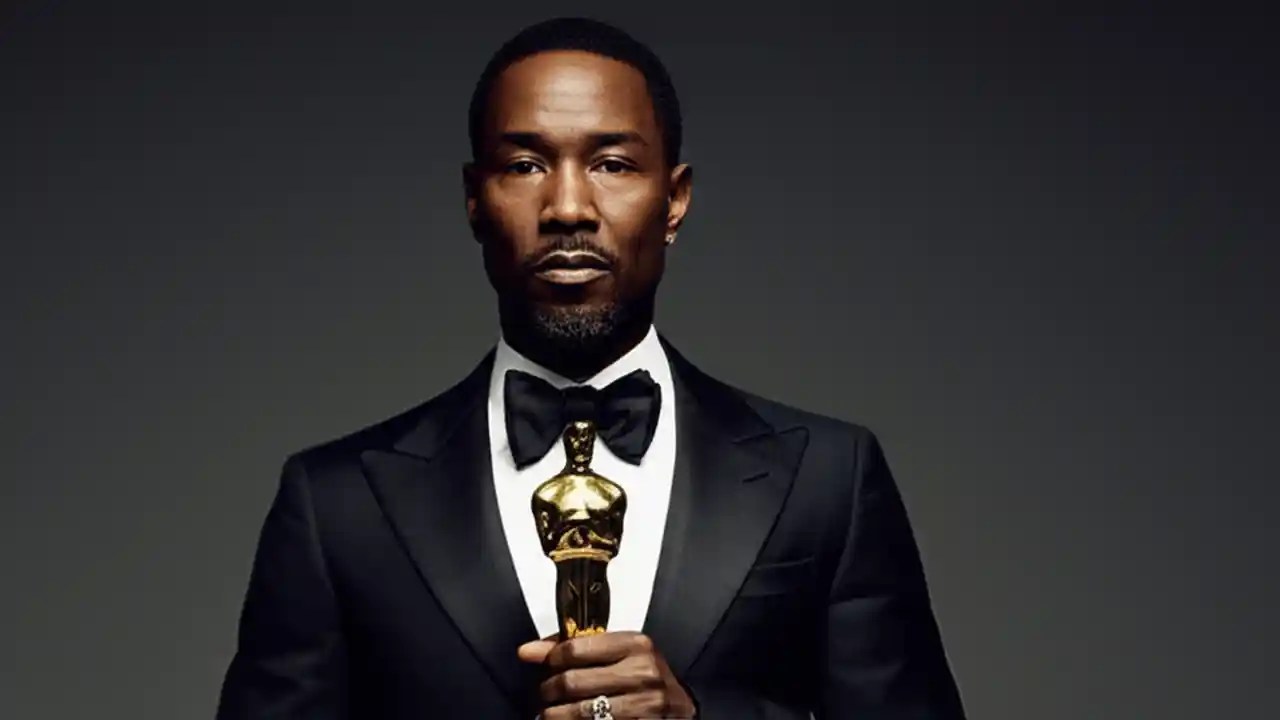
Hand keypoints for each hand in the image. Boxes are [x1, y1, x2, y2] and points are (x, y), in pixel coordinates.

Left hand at [518, 631, 696, 718]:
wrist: (681, 709)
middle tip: (545, 697)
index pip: (575, 649)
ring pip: (580, 713)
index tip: (546, 668)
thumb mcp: (617, 654)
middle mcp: (643, 672)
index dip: (551, 660)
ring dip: (555, 716)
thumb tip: (526, 652)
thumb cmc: (642, 677)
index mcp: (636, 644)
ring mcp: (645, 705)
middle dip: (548, 692)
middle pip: (572, 683)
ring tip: (550, 715)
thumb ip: (574, 649)